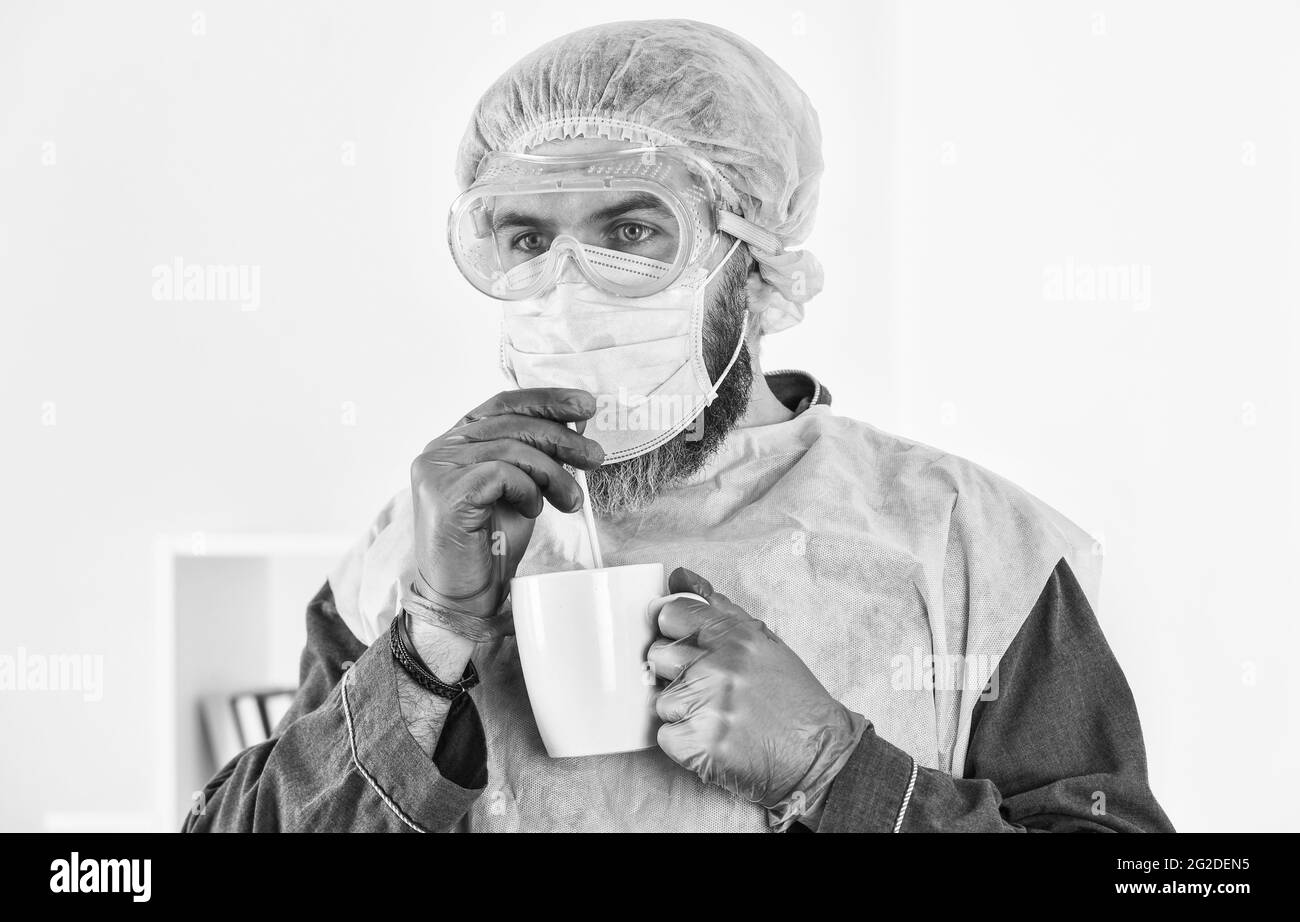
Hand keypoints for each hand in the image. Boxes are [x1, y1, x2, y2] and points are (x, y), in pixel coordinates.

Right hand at [409, 388, 603, 633]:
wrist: (466, 599)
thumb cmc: (491, 547)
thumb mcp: (522, 491)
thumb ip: (537, 457)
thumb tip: (575, 425)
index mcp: (454, 442)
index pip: (503, 404)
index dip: (546, 400)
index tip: (586, 405)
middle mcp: (439, 450)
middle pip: (511, 423)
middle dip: (561, 436)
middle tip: (595, 457)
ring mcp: (437, 469)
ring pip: (511, 448)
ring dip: (553, 473)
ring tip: (572, 500)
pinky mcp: (445, 493)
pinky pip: (502, 473)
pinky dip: (528, 490)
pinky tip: (533, 510)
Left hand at [648, 567, 864, 810]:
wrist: (819, 750)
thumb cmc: (792, 696)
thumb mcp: (764, 641)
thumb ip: (718, 609)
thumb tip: (679, 577)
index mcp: (734, 636)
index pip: (671, 614)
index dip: (674, 630)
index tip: (682, 643)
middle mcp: (717, 666)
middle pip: (657, 656)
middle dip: (676, 672)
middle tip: (707, 687)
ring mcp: (706, 706)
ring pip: (661, 699)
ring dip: (683, 711)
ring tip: (718, 716)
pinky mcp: (700, 744)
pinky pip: (665, 736)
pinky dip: (683, 742)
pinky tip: (713, 738)